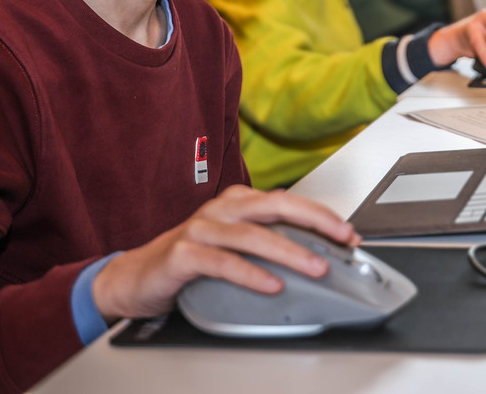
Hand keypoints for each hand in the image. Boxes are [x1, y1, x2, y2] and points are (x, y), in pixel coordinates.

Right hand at [91, 185, 359, 322]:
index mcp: (237, 202)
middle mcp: (221, 209)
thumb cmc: (189, 260)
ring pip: (253, 234)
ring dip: (289, 251)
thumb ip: (266, 241)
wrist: (136, 277)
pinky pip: (222, 262)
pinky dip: (250, 274)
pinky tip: (271, 285)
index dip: (321, 215)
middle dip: (315, 220)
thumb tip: (315, 254)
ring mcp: (200, 229)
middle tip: (342, 239)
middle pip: (275, 205)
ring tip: (316, 267)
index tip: (348, 233)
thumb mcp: (233, 245)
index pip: (287, 201)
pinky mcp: (182, 254)